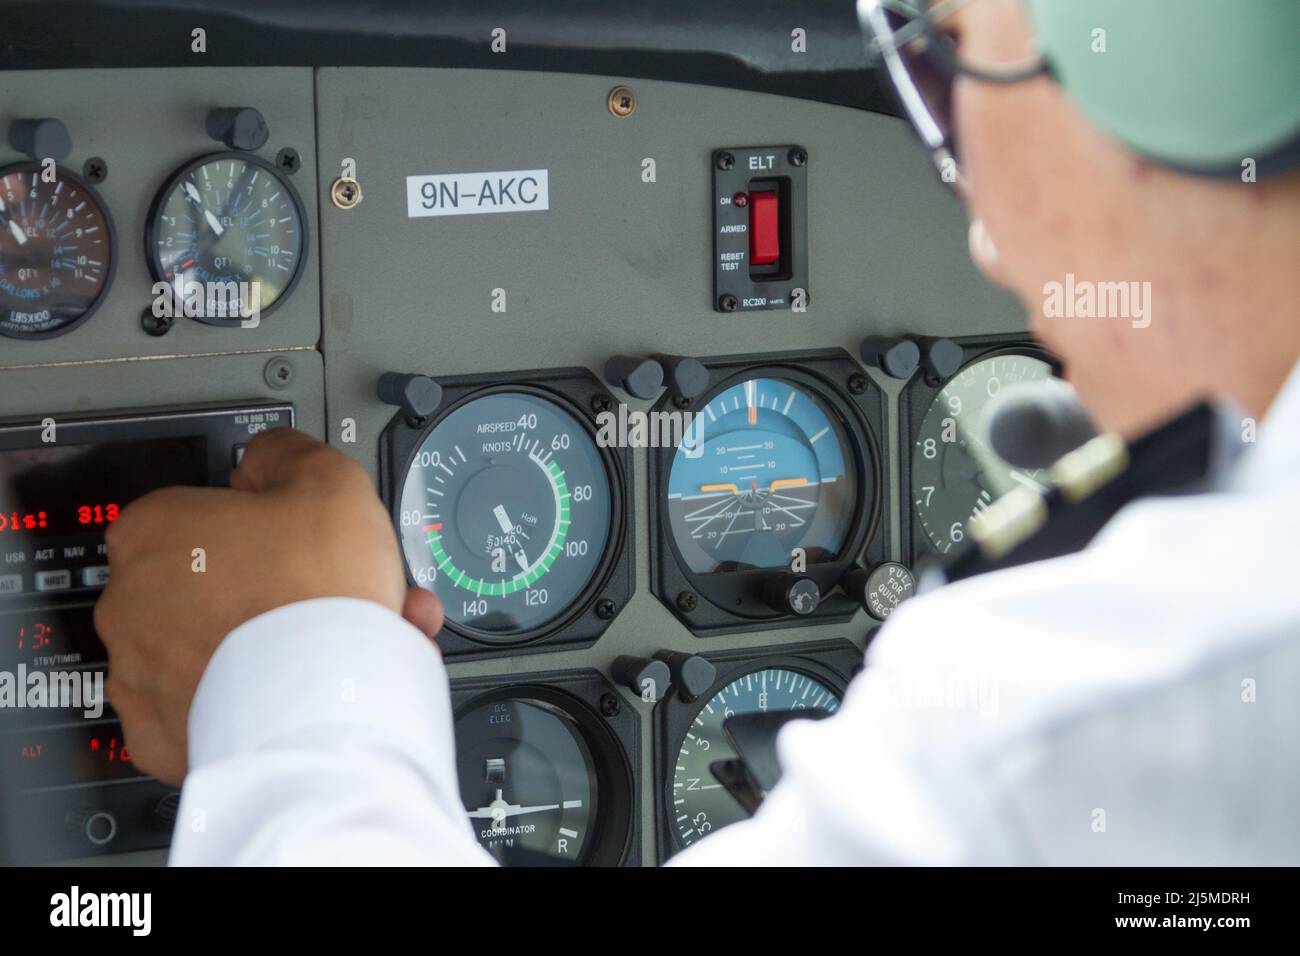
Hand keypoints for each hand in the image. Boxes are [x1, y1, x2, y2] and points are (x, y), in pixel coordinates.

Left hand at [94, 428, 443, 783]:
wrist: (323, 698)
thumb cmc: (314, 593)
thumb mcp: (329, 479)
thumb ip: (288, 454)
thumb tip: (270, 457)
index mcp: (153, 532)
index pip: (194, 511)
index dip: (250, 520)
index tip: (287, 535)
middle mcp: (130, 602)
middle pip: (200, 583)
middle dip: (258, 585)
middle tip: (316, 593)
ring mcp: (140, 673)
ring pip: (206, 648)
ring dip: (260, 642)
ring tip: (326, 644)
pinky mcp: (161, 733)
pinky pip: (204, 706)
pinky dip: (245, 699)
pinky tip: (296, 686)